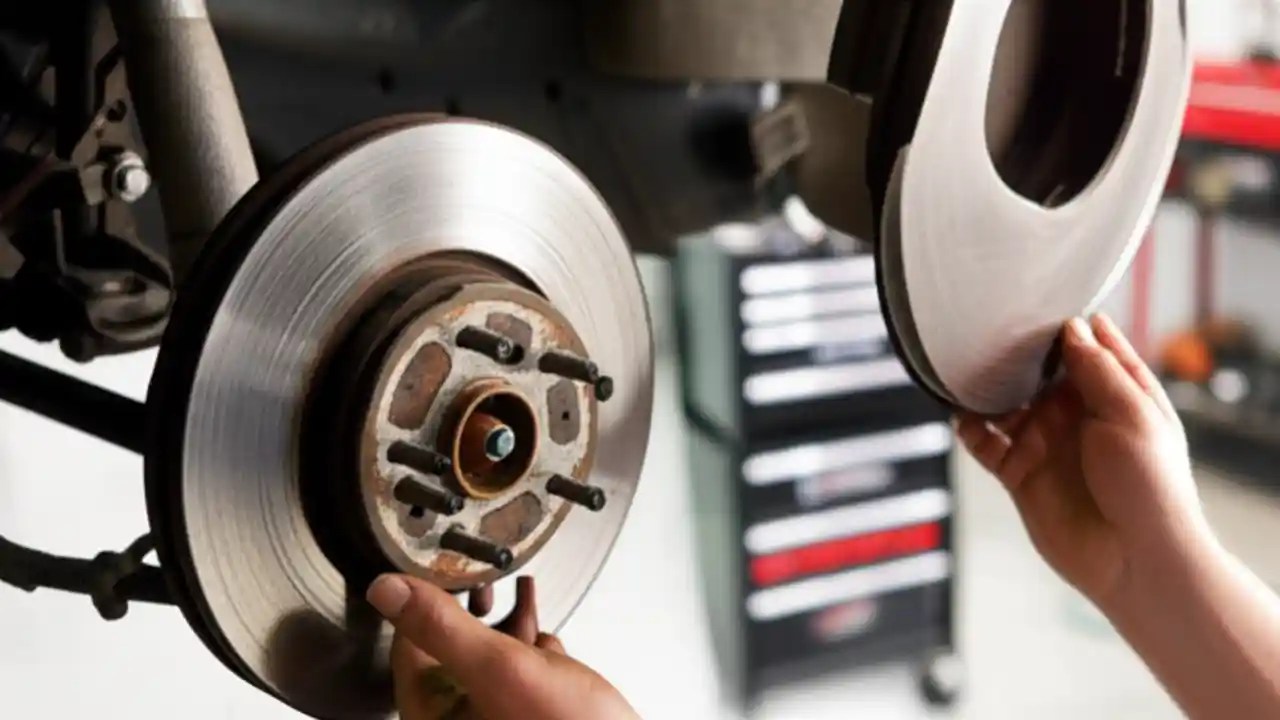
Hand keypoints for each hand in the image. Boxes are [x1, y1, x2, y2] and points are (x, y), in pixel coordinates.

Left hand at [366, 574, 638, 719]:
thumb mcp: (501, 668)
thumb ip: (444, 628)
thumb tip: (387, 589)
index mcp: (437, 715)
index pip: (408, 646)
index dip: (420, 599)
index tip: (432, 562)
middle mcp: (461, 717)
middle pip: (446, 647)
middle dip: (461, 603)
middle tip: (469, 567)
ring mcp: (496, 713)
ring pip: (483, 654)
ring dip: (495, 615)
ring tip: (506, 580)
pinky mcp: (527, 709)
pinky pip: (515, 666)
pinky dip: (523, 635)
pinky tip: (536, 616)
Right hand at [956, 314, 1209, 607]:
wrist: (1133, 560)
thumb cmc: (1149, 488)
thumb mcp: (1132, 415)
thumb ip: (1099, 370)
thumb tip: (1071, 327)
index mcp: (1116, 396)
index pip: (1090, 348)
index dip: (1068, 328)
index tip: (1041, 306)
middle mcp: (1078, 415)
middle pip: (1040, 372)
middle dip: (1018, 354)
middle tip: (992, 332)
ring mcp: (1046, 443)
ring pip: (1006, 403)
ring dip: (987, 388)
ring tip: (967, 370)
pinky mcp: (1019, 473)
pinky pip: (985, 443)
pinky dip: (969, 427)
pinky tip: (961, 414)